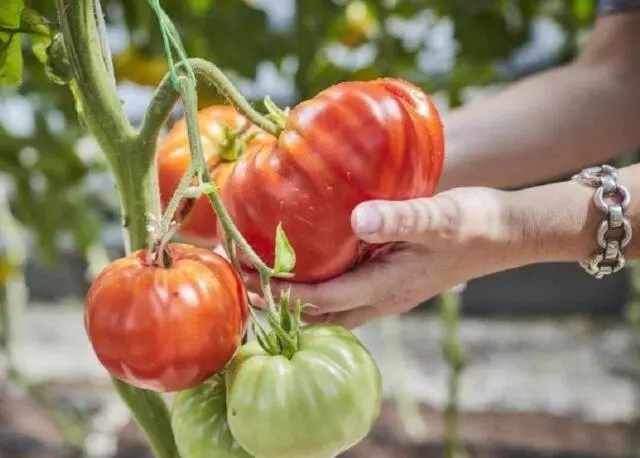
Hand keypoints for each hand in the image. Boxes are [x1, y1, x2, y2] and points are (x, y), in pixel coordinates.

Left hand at [247, 187, 531, 328]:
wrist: (506, 233)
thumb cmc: (475, 224)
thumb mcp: (440, 216)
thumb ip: (402, 218)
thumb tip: (359, 218)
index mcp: (387, 287)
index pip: (322, 299)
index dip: (282, 291)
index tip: (248, 274)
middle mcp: (382, 298)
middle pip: (318, 314)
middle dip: (278, 302)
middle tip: (242, 279)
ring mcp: (385, 293)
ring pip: (329, 309)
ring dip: (294, 297)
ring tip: (260, 276)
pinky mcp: (389, 280)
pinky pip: (343, 293)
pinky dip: (315, 286)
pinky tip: (304, 262)